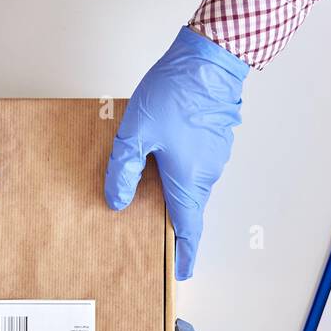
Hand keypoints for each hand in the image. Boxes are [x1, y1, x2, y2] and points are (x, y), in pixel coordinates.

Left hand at [105, 28, 248, 279]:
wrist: (211, 58)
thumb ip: (122, 170)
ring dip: (169, 188)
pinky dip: (177, 167)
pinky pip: (194, 164)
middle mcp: (206, 175)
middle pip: (185, 207)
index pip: (188, 231)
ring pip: (189, 183)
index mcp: (188, 182)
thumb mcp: (136, 133)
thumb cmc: (178, 92)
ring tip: (143, 181)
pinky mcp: (214, 138)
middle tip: (144, 223)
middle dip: (167, 219)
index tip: (181, 272)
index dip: (184, 255)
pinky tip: (157, 152)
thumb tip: (116, 200)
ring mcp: (214, 156)